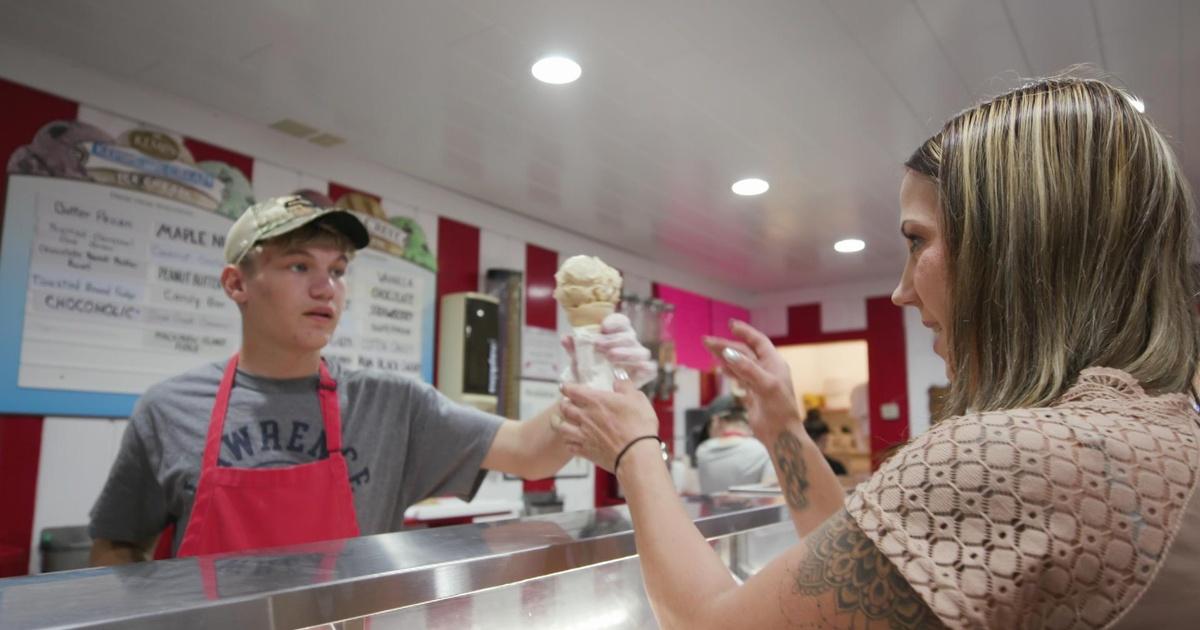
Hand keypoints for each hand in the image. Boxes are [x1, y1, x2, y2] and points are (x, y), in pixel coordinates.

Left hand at [557, 375, 657, 471]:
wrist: (636, 454)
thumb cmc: (638, 425)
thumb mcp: (637, 398)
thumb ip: (625, 386)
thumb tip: (618, 378)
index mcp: (595, 400)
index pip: (572, 390)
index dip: (566, 387)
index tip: (564, 387)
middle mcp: (585, 416)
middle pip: (564, 408)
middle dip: (564, 404)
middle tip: (565, 403)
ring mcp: (583, 435)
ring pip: (561, 427)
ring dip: (559, 422)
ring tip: (560, 421)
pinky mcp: (586, 451)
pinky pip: (569, 446)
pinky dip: (568, 442)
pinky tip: (572, 441)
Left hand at [561, 313, 657, 387]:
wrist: (602, 396)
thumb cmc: (592, 374)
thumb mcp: (581, 362)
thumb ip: (575, 350)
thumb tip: (565, 339)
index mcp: (617, 335)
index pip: (622, 322)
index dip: (614, 322)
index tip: (603, 327)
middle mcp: (630, 344)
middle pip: (629, 336)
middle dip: (613, 339)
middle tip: (599, 345)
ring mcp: (639, 358)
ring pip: (641, 351)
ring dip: (626, 352)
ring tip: (611, 356)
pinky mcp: (645, 373)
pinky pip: (649, 368)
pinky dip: (642, 367)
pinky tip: (629, 370)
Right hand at [703, 320, 802, 439]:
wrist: (781, 435)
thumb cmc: (780, 410)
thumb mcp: (766, 386)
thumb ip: (747, 369)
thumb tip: (728, 353)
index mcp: (774, 364)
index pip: (758, 342)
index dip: (745, 332)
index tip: (731, 324)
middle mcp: (767, 370)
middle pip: (744, 352)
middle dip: (726, 345)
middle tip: (707, 341)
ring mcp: (759, 382)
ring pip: (739, 364)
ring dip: (725, 356)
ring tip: (709, 349)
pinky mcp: (752, 394)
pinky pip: (738, 377)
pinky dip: (728, 370)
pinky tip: (719, 367)